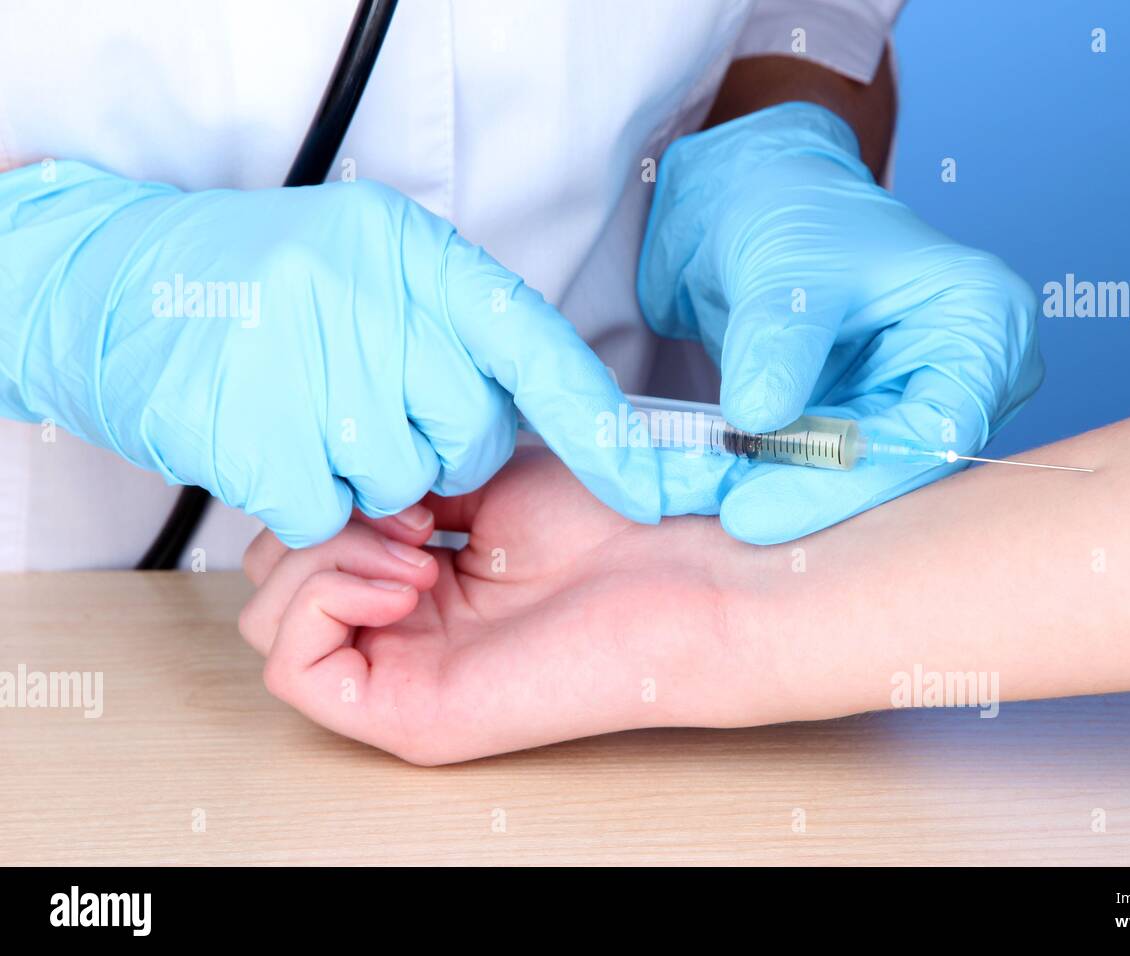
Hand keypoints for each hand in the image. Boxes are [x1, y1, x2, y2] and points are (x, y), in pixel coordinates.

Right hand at [0, 161, 658, 546]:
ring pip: (397, 485)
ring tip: (323, 429)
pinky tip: (282, 451)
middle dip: (446, 457)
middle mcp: (362, 296)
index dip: (595, 426)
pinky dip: (310, 504)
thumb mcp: (382, 272)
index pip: (536, 346)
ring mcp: (298, 363)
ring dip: (370, 483)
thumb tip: (570, 413)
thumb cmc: (277, 286)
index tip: (648, 490)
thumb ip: (462, 328)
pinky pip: (322, 516)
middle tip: (390, 425)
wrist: (126, 285)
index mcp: (411, 250)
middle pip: (470, 437)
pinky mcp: (245, 432)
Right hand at [239, 449, 773, 764]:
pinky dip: (323, 602)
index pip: (302, 539)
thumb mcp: (476, 476)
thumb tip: (327, 484)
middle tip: (412, 517)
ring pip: (268, 621)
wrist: (674, 566)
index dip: (330, 491)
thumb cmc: (609, 522)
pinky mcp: (405, 714)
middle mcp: (400, 628)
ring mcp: (399, 674)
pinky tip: (407, 581)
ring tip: (421, 552)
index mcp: (417, 575)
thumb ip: (393, 485)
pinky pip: (294, 669)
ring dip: (323, 560)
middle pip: (271, 579)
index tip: (406, 472)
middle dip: (319, 521)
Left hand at [638, 102, 1042, 542]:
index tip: (762, 507)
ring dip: (780, 493)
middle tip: (730, 516)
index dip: (852, 479)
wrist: (753, 207)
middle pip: (898, 470)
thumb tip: (758, 418)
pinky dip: (765, 480)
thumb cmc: (796, 209)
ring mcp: (912, 407)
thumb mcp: (786, 265)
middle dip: (810, 495)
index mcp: (984, 321)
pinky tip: (712, 486)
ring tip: (706, 496)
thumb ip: (777, 342)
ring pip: (854, 482)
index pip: (938, 431)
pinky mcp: (861, 429)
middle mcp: (964, 376)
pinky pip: (818, 474)